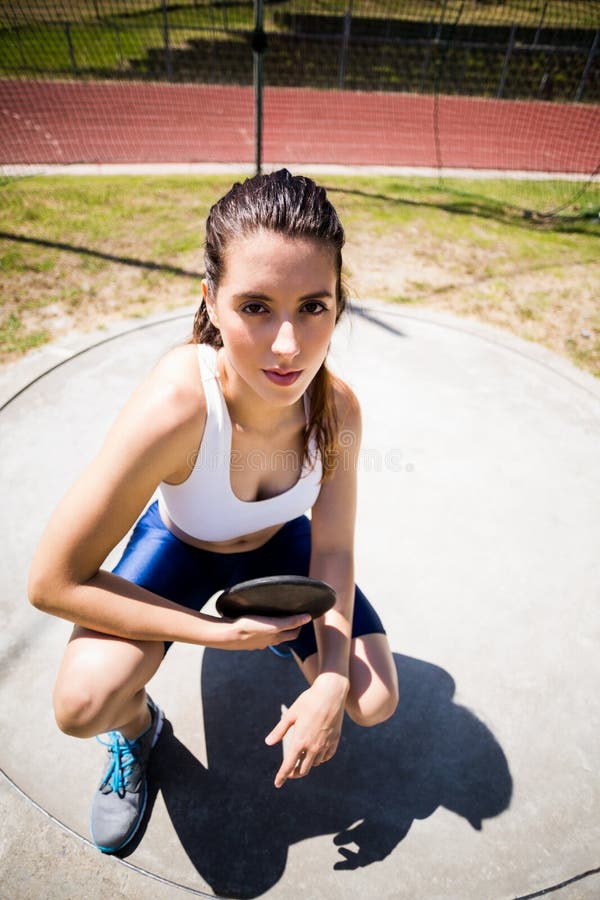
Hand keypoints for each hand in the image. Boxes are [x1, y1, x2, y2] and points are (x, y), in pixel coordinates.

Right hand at [216, 612, 310, 651]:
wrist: (227, 634)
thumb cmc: (250, 628)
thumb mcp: (274, 625)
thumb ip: (291, 622)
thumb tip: (308, 618)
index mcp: (276, 638)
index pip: (294, 634)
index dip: (299, 625)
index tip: (302, 616)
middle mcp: (268, 642)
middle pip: (282, 635)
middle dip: (288, 626)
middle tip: (290, 614)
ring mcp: (256, 641)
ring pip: (269, 635)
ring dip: (274, 628)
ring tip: (273, 616)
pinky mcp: (246, 638)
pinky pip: (257, 633)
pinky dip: (261, 628)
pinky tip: (256, 621)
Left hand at [265, 673, 348, 787]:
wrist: (331, 693)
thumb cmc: (308, 701)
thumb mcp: (291, 714)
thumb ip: (279, 730)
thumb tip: (268, 742)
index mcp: (299, 740)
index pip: (288, 765)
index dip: (282, 776)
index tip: (277, 783)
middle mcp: (313, 746)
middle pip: (302, 770)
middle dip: (294, 773)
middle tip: (289, 771)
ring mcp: (325, 745)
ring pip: (314, 764)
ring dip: (307, 764)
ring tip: (301, 759)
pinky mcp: (334, 741)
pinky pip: (326, 757)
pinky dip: (319, 758)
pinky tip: (315, 753)